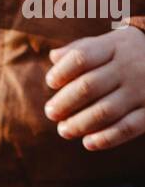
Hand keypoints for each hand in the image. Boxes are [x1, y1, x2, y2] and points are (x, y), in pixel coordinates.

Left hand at [45, 25, 144, 149]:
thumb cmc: (127, 54)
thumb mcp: (109, 43)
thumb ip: (81, 49)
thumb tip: (53, 57)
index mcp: (115, 46)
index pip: (82, 57)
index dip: (61, 72)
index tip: (51, 82)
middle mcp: (129, 67)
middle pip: (88, 86)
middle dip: (64, 103)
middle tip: (51, 112)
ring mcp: (141, 90)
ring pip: (104, 111)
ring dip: (79, 124)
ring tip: (63, 130)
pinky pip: (126, 128)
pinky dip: (105, 139)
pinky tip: (88, 142)